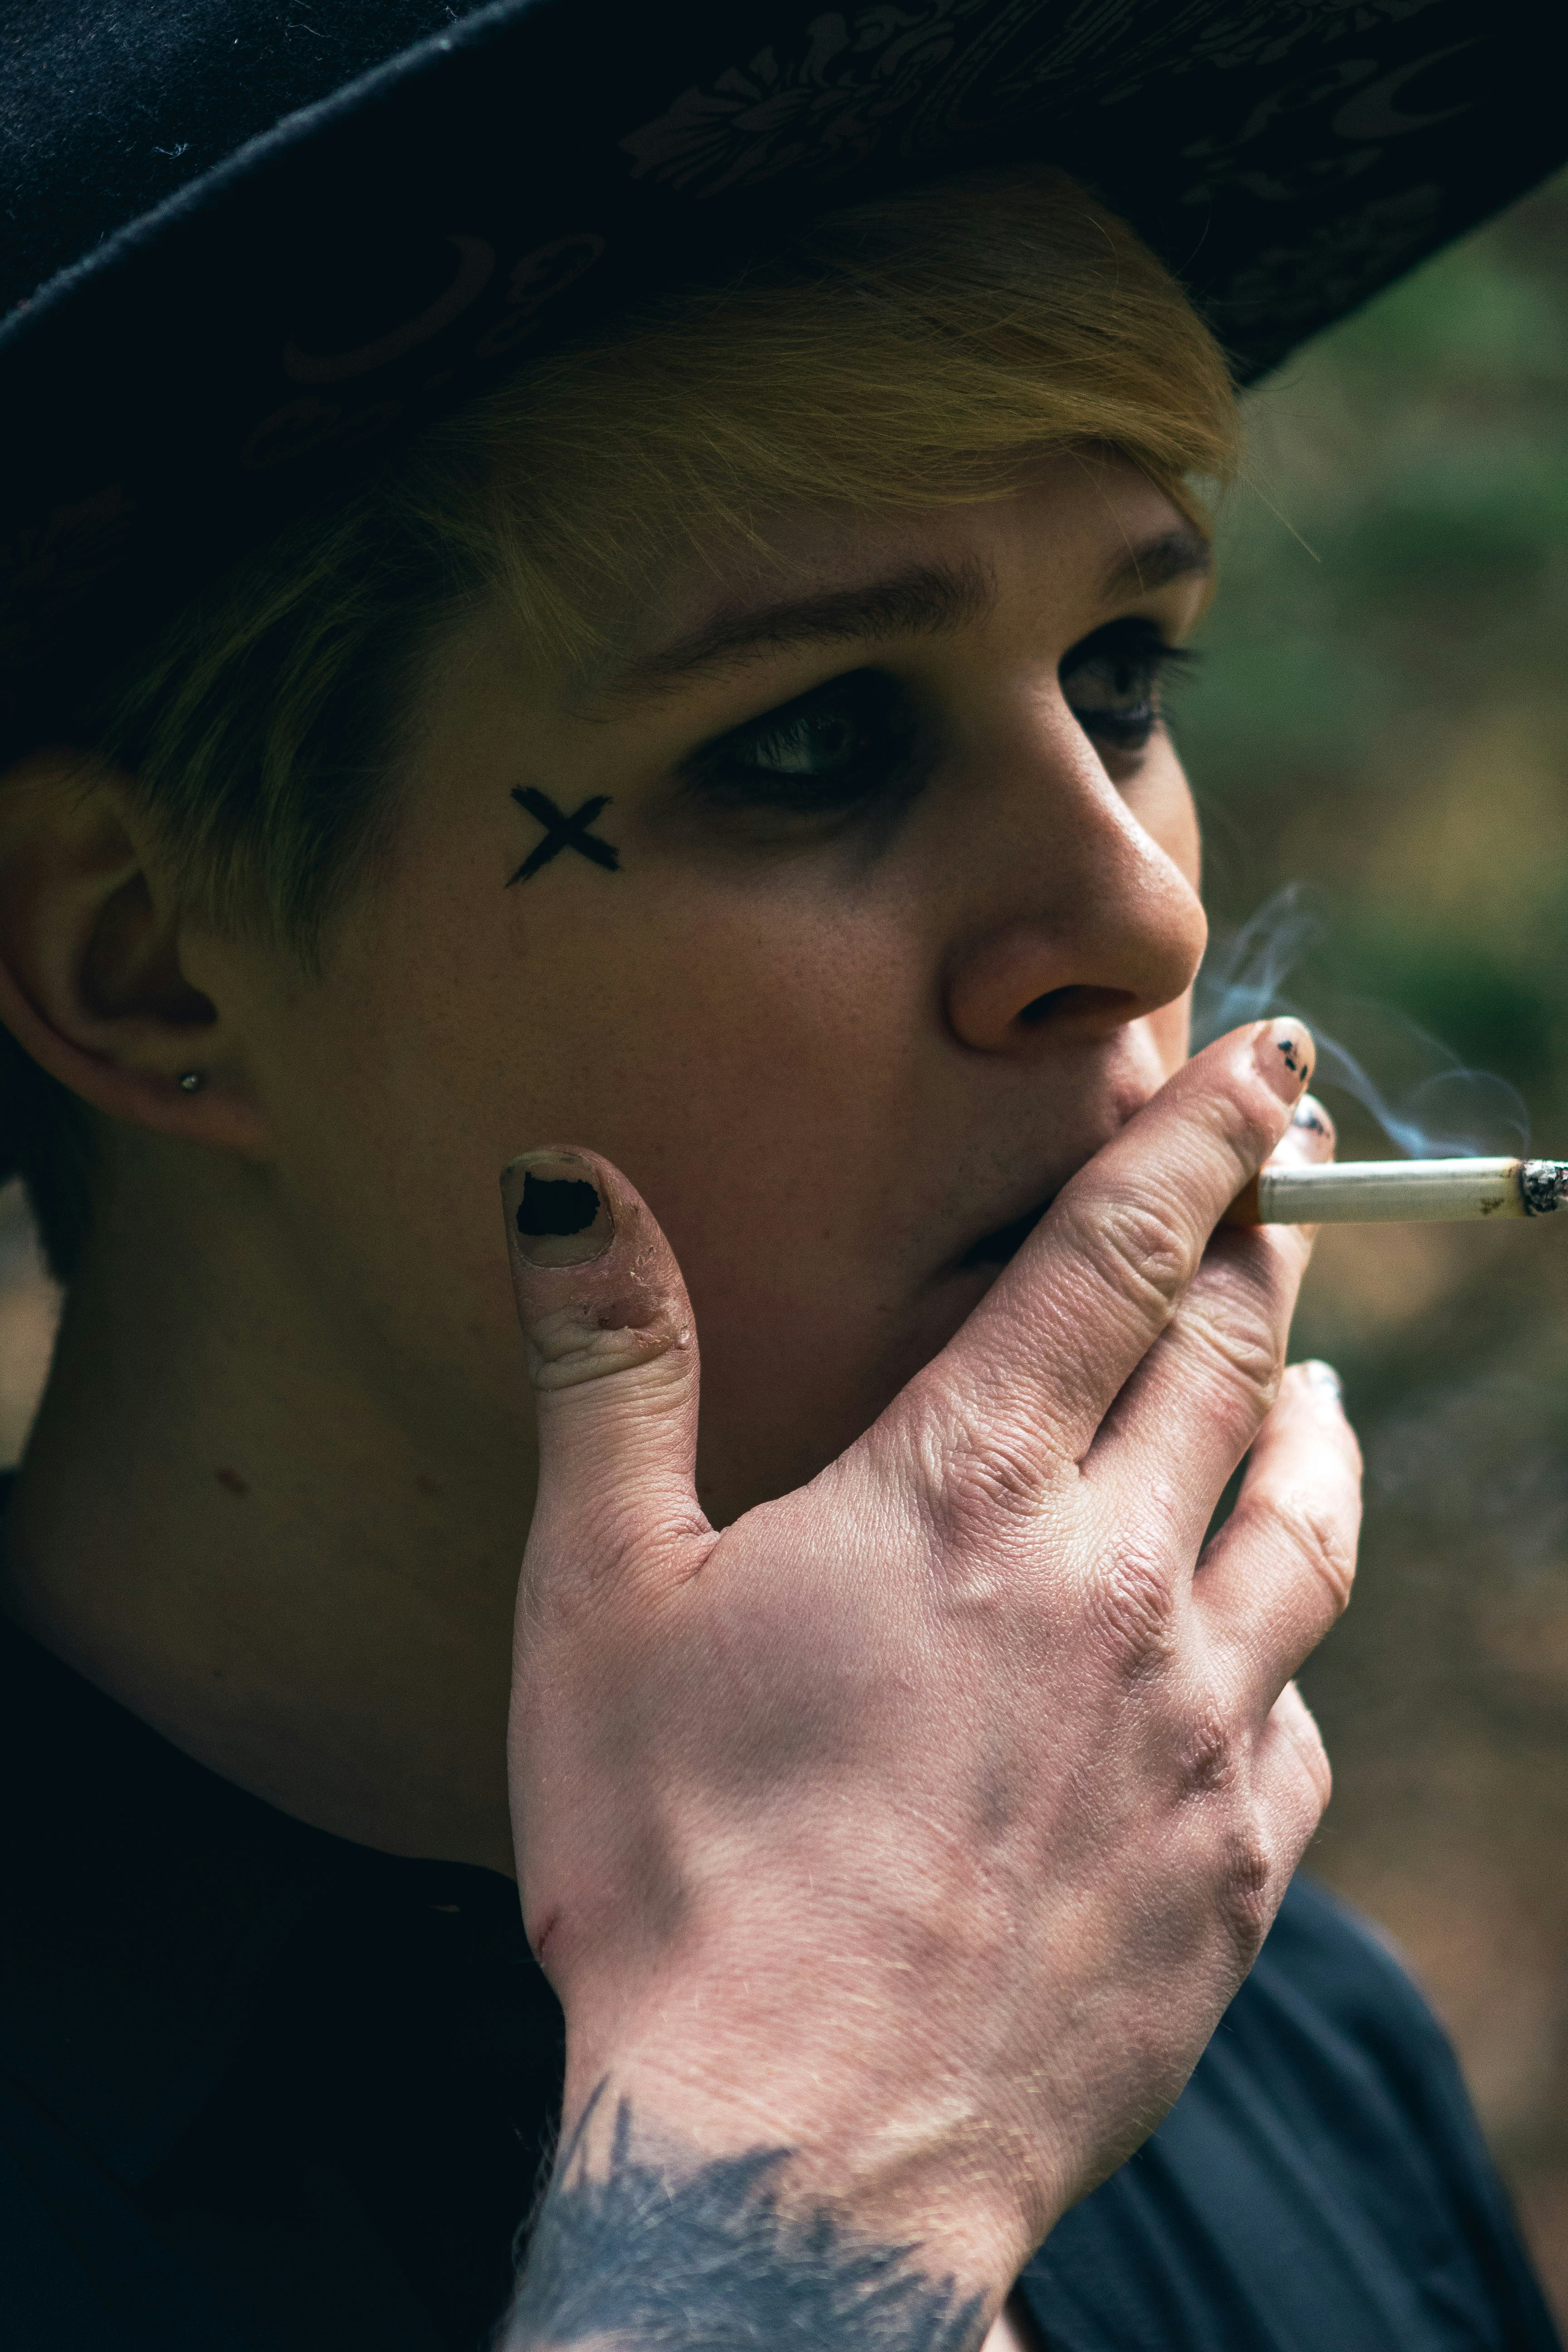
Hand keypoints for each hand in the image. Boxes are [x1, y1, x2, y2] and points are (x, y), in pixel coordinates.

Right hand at [500, 1022, 1359, 2346]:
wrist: (795, 2159)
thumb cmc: (673, 1862)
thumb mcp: (598, 1592)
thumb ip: (607, 1364)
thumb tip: (565, 1180)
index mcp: (965, 1492)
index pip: (1122, 1256)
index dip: (1200, 1139)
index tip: (1268, 1063)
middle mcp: (1113, 1582)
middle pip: (1235, 1360)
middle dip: (1262, 1249)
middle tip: (1279, 1188)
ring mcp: (1198, 1730)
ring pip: (1312, 1520)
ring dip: (1316, 1422)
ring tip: (1315, 1381)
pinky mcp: (1234, 1869)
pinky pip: (1301, 1716)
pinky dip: (1287, 1646)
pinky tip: (1261, 1651)